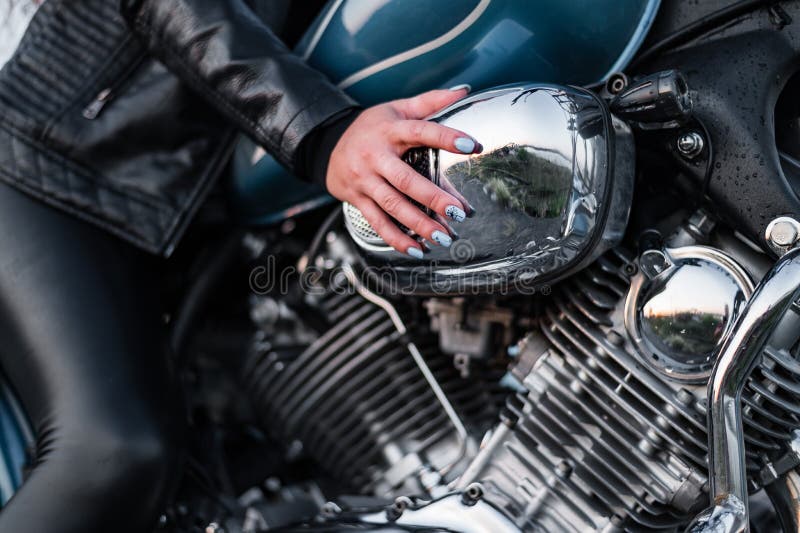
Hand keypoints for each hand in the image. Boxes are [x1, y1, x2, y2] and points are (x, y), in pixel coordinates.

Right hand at [325, 87, 479, 257]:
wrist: (326, 146)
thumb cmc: (371, 127)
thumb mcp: (396, 109)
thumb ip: (430, 101)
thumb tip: (464, 90)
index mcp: (390, 130)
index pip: (421, 131)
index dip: (446, 137)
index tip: (473, 146)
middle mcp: (375, 155)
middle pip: (405, 179)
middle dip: (433, 198)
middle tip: (458, 213)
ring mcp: (364, 180)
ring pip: (392, 205)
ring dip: (418, 224)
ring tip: (443, 237)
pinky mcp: (357, 199)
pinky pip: (377, 222)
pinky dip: (397, 239)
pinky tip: (417, 250)